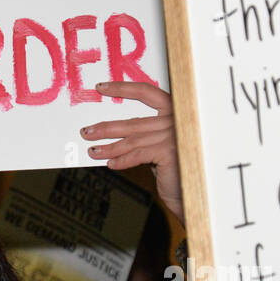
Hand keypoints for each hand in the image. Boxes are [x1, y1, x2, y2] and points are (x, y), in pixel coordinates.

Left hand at [80, 82, 183, 224]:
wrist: (192, 192)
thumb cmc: (174, 168)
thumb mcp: (160, 145)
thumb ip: (145, 133)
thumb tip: (111, 128)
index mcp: (175, 111)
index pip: (147, 92)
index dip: (123, 88)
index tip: (101, 88)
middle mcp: (177, 120)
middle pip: (135, 122)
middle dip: (107, 127)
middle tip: (87, 131)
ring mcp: (175, 136)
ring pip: (133, 139)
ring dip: (109, 147)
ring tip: (93, 151)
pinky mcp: (170, 152)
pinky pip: (138, 154)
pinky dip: (122, 160)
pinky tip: (111, 164)